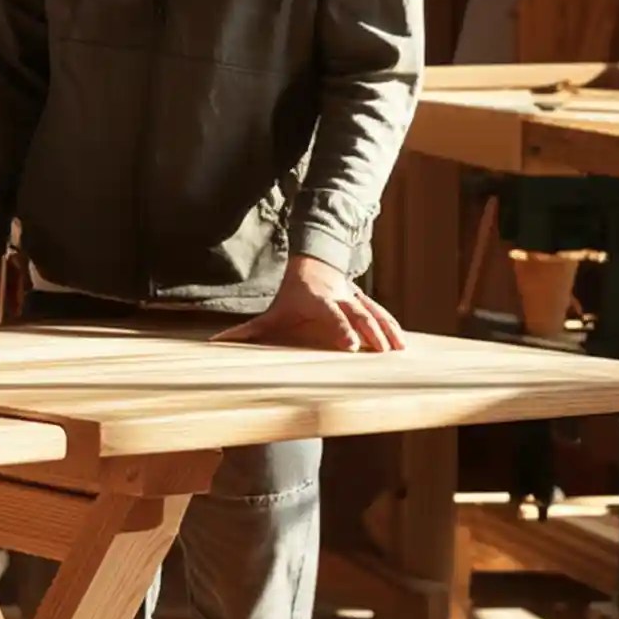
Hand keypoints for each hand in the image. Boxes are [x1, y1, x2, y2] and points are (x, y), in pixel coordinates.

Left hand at [212, 255, 404, 351]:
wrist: (313, 266)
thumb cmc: (290, 299)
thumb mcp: (270, 315)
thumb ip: (246, 332)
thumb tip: (216, 343)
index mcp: (318, 303)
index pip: (332, 316)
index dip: (341, 329)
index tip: (349, 345)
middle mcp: (340, 298)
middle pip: (358, 315)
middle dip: (370, 332)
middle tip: (381, 352)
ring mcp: (355, 298)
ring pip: (374, 313)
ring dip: (387, 331)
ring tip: (399, 350)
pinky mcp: (365, 301)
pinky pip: (381, 313)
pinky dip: (392, 327)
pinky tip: (403, 343)